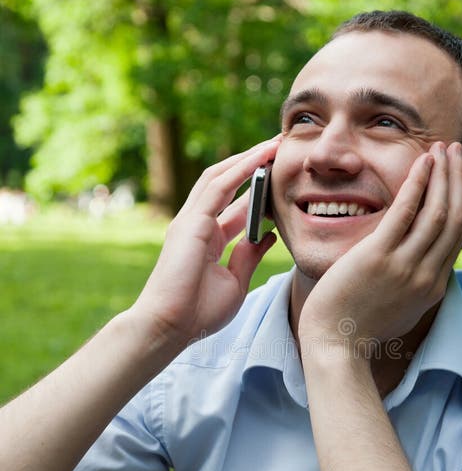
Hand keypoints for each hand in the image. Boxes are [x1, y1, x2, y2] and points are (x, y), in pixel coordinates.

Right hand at [130, 136, 280, 351]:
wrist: (170, 327)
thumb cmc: (198, 312)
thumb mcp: (235, 281)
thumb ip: (249, 255)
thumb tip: (269, 236)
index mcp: (209, 239)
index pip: (236, 205)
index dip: (258, 189)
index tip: (282, 176)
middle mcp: (199, 224)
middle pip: (227, 183)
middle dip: (252, 164)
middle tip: (281, 148)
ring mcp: (191, 220)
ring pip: (221, 177)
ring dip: (248, 158)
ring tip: (274, 144)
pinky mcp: (190, 222)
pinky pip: (217, 188)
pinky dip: (239, 170)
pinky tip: (259, 158)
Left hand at [298, 142, 461, 354]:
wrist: (335, 347)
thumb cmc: (358, 329)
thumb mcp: (399, 310)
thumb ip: (414, 286)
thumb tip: (420, 268)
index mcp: (432, 288)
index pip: (455, 237)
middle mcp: (426, 276)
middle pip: (453, 219)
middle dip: (458, 181)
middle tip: (458, 153)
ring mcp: (404, 267)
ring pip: (436, 212)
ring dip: (443, 175)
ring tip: (443, 149)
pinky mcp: (378, 258)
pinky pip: (405, 212)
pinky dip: (417, 183)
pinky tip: (422, 162)